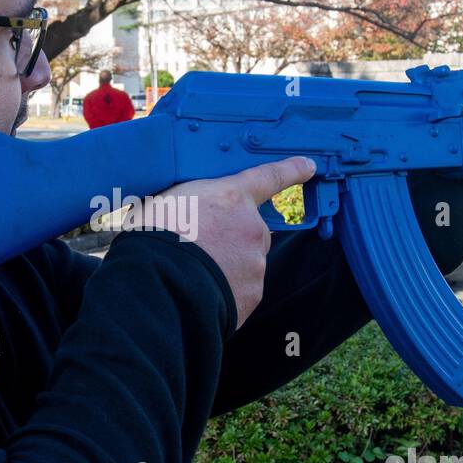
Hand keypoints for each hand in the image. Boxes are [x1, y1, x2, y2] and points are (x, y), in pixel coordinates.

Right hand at [139, 156, 315, 328]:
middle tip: (199, 246)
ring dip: (226, 266)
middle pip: (250, 230)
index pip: (270, 176)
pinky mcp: (251, 295)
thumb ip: (186, 200)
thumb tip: (176, 207)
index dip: (291, 170)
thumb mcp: (164, 201)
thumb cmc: (153, 237)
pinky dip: (225, 292)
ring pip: (245, 262)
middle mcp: (252, 227)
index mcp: (232, 197)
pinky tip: (199, 292)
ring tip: (193, 273)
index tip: (308, 167)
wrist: (158, 285)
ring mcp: (255, 263)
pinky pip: (240, 291)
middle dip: (231, 237)